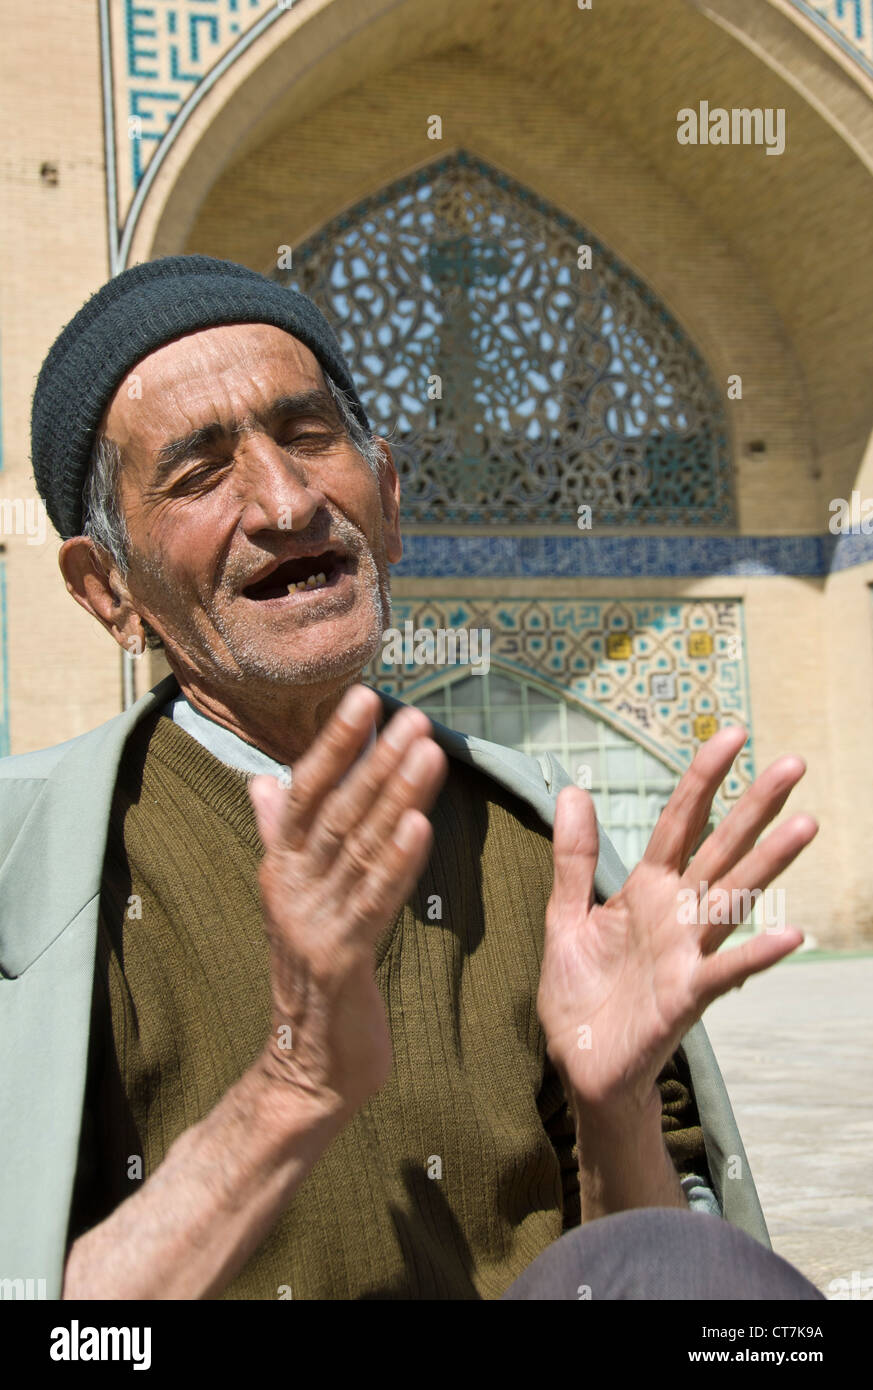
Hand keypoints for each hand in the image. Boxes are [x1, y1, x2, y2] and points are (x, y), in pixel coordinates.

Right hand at [248, 684, 446, 1118]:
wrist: (307, 1066)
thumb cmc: (312, 975)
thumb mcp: (292, 899)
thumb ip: (279, 836)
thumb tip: (260, 780)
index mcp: (282, 867)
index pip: (305, 791)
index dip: (334, 744)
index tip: (365, 697)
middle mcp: (290, 887)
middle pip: (336, 810)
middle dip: (376, 759)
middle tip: (414, 717)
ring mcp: (311, 922)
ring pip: (358, 848)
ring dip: (396, 796)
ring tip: (429, 753)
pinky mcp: (340, 958)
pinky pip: (373, 901)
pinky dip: (397, 861)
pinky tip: (421, 825)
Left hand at [537, 725, 816, 1115]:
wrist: (579, 1066)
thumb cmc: (579, 995)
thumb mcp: (565, 916)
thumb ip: (574, 859)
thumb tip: (573, 790)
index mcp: (647, 890)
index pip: (681, 822)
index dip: (703, 779)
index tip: (730, 734)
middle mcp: (677, 914)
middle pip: (721, 849)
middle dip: (755, 807)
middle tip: (793, 763)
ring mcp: (687, 953)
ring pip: (733, 898)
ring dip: (769, 863)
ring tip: (806, 824)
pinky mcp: (686, 997)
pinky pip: (726, 971)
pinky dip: (758, 954)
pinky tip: (793, 933)